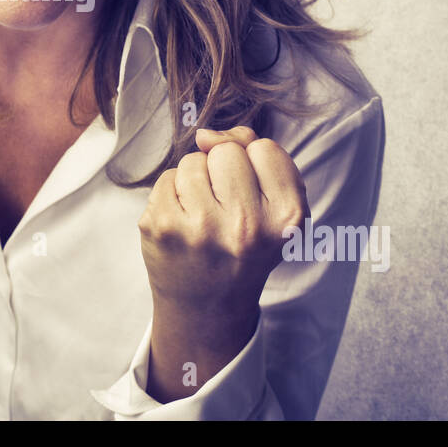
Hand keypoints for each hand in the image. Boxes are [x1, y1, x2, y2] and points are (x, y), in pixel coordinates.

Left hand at [138, 125, 307, 323]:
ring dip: (195, 182)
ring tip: (202, 219)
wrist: (207, 311)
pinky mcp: (162, 227)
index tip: (252, 198)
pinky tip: (181, 225)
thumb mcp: (274, 210)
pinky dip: (171, 195)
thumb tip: (206, 135)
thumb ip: (259, 159)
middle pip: (227, 151)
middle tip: (224, 211)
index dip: (255, 167)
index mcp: (286, 219)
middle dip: (223, 171)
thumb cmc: (243, 251)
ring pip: (193, 161)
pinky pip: (166, 177)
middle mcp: (247, 226)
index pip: (265, 149)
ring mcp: (200, 228)